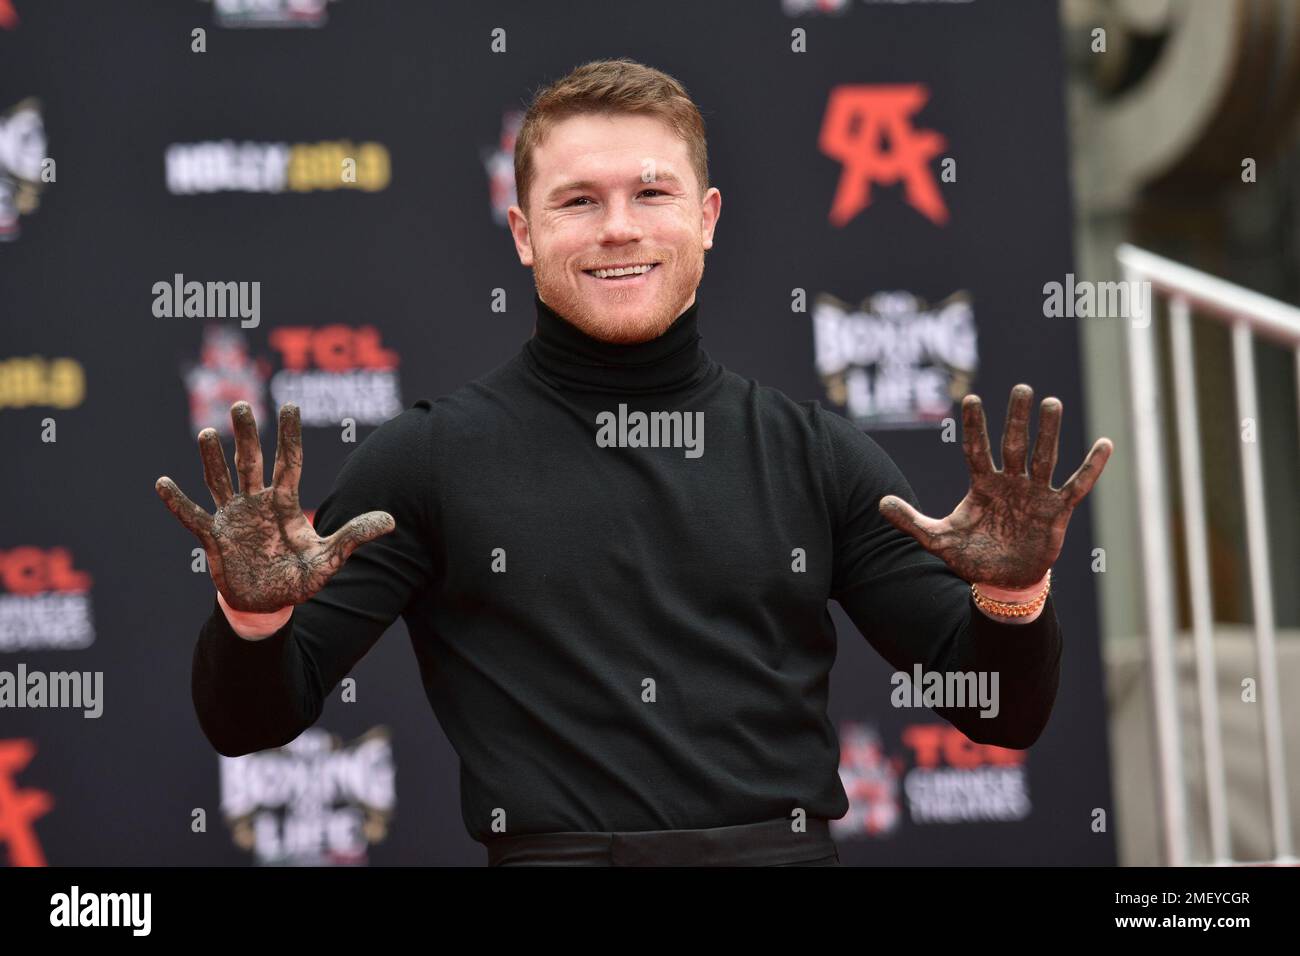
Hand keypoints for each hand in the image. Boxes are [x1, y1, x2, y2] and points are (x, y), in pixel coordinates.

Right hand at [155, 400, 394, 612]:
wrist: (269, 606)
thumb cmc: (299, 579)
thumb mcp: (329, 560)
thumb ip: (353, 537)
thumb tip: (390, 520)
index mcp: (284, 504)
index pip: (288, 463)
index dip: (289, 436)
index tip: (291, 405)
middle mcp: (257, 503)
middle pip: (250, 462)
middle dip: (246, 435)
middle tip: (241, 405)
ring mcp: (233, 517)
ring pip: (221, 480)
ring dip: (213, 458)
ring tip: (207, 431)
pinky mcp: (214, 537)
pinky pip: (193, 515)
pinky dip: (178, 501)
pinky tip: (163, 483)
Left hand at [878, 383, 1112, 589]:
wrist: (1002, 582)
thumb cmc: (972, 557)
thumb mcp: (937, 540)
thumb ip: (911, 521)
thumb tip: (879, 503)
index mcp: (982, 485)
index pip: (976, 449)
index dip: (975, 426)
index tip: (971, 398)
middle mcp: (1010, 482)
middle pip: (1014, 445)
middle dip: (1016, 418)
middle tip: (1021, 388)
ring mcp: (1034, 494)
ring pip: (1044, 457)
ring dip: (1049, 432)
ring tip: (1051, 403)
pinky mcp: (1056, 510)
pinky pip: (1076, 485)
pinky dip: (1091, 466)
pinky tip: (1104, 444)